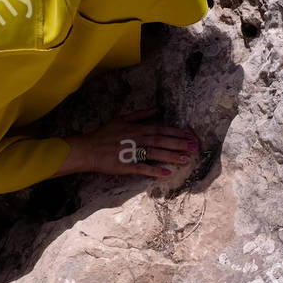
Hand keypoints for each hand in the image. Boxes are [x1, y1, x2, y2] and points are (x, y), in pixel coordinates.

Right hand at [56, 107, 197, 179]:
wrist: (87, 149)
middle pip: (161, 140)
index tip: (190, 135)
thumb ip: (141, 114)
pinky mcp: (125, 165)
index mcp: (136, 128)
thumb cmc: (104, 134)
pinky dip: (154, 170)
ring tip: (186, 159)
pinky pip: (142, 168)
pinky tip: (167, 173)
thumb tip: (158, 109)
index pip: (160, 129)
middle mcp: (136, 138)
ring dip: (171, 156)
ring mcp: (131, 152)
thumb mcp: (122, 119)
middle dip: (179, 143)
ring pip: (155, 153)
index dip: (176, 132)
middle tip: (194, 147)